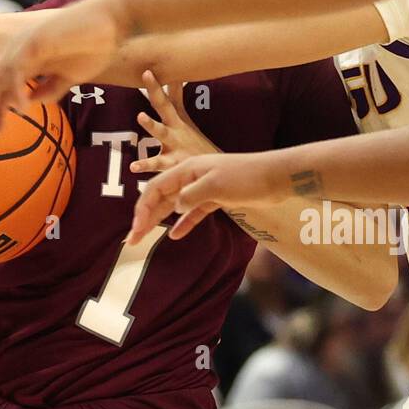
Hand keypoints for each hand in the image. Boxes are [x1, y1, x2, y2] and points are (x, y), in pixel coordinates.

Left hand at [0, 0, 121, 139]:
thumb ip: (49, 89)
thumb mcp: (68, 76)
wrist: (112, 21)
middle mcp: (18, 53)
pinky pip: (19, 69)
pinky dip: (17, 90)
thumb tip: (31, 104)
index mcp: (24, 61)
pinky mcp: (36, 42)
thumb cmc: (93, 45)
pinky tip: (20, 110)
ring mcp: (24, 46)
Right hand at [127, 150, 288, 244]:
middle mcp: (192, 176)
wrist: (276, 177)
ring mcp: (204, 187)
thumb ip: (192, 196)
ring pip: (175, 205)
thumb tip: (175, 207)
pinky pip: (195, 212)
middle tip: (132, 239)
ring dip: (159, 221)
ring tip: (145, 237)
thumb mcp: (216, 186)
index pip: (155, 189)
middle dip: (144, 217)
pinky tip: (175, 235)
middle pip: (161, 197)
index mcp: (187, 169)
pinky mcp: (217, 198)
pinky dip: (185, 223)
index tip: (136, 230)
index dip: (142, 210)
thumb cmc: (247, 177)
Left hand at [132, 69, 217, 168]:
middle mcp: (174, 128)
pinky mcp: (173, 163)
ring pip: (161, 132)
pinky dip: (145, 165)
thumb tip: (173, 76)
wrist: (210, 169)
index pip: (165, 96)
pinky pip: (157, 164)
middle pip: (164, 105)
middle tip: (147, 74)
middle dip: (155, 90)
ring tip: (140, 115)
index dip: (156, 82)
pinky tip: (133, 166)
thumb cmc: (192, 142)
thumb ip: (175, 97)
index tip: (146, 67)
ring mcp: (174, 144)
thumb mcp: (184, 118)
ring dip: (151, 123)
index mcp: (175, 119)